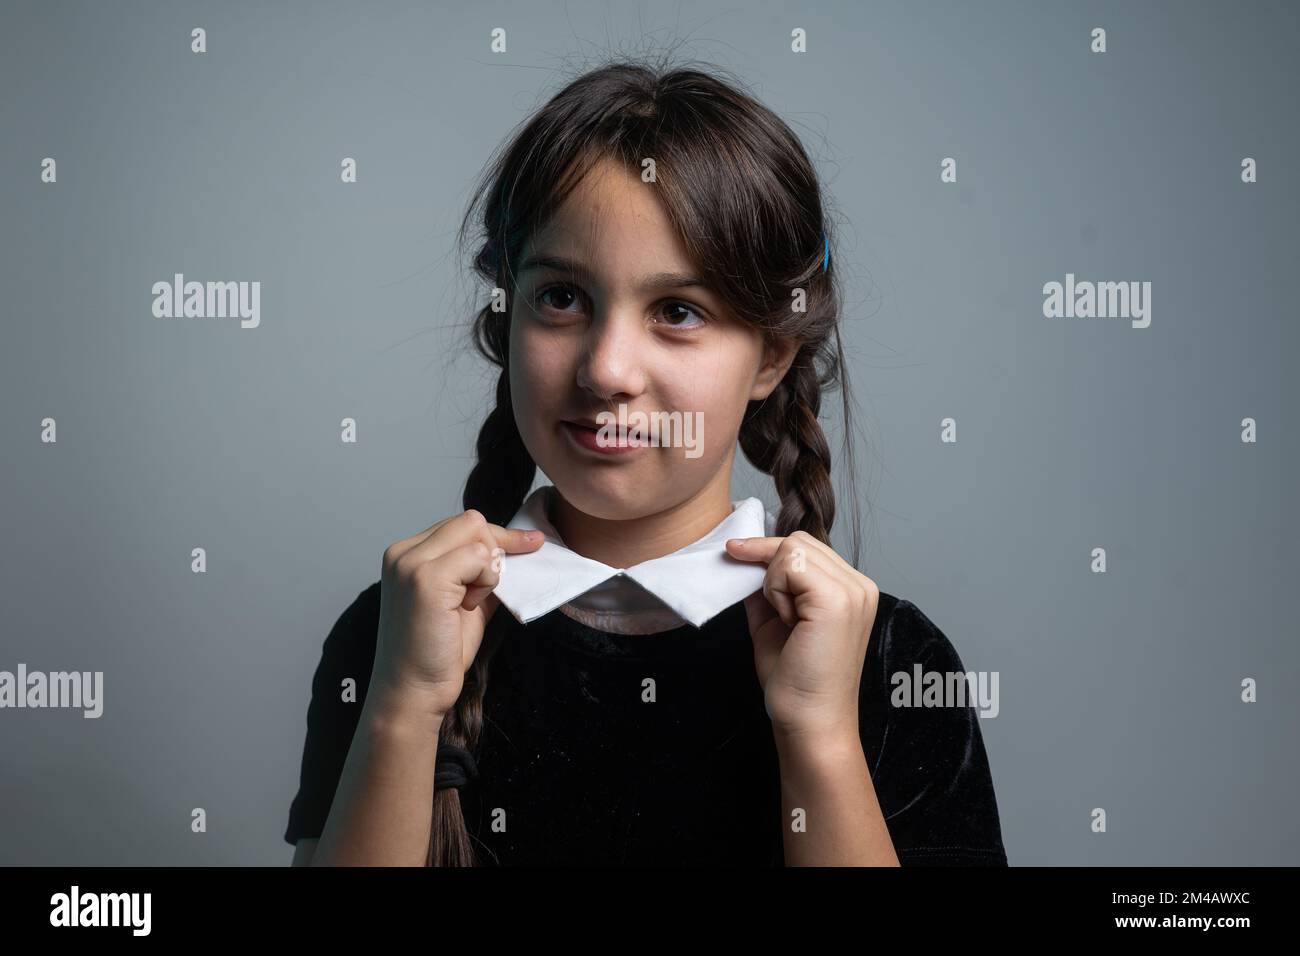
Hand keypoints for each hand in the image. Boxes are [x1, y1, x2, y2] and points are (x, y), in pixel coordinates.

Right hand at [370, 510, 542, 718]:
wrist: (413, 692)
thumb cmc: (437, 652)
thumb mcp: (465, 600)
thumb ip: (480, 571)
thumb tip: (516, 547)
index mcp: (406, 555)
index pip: (461, 524)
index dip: (495, 538)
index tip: (530, 544)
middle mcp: (402, 553)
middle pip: (471, 521)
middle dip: (494, 549)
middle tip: (485, 591)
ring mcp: (411, 563)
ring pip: (476, 532)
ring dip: (488, 569)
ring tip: (468, 603)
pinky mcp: (426, 579)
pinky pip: (479, 556)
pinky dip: (486, 581)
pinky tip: (467, 607)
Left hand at [724, 530, 879, 742]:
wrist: (809, 722)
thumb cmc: (794, 681)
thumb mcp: (774, 620)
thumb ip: (767, 587)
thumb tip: (743, 556)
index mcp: (852, 590)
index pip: (805, 546)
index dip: (767, 551)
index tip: (734, 550)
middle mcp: (860, 586)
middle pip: (797, 541)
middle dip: (769, 568)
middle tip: (774, 612)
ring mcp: (853, 591)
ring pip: (791, 549)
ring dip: (774, 582)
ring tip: (787, 623)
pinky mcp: (837, 599)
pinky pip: (789, 564)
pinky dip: (775, 590)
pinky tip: (788, 622)